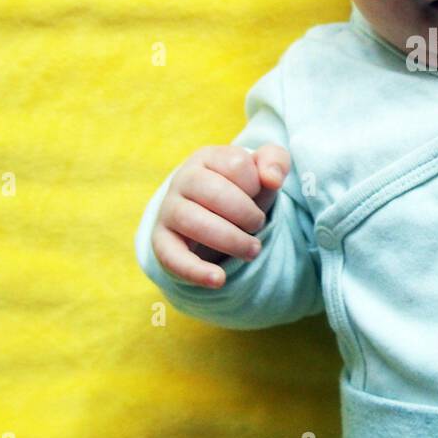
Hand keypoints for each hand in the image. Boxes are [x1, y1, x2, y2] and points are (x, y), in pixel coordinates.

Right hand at [151, 143, 290, 287]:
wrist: (213, 218)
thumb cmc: (241, 191)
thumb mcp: (262, 172)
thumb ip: (275, 161)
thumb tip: (272, 179)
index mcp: (208, 158)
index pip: (236, 164)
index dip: (256, 184)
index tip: (257, 194)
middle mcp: (183, 179)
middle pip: (213, 191)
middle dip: (246, 214)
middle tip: (258, 226)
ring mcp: (169, 210)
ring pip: (193, 221)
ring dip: (230, 240)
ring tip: (252, 251)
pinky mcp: (162, 242)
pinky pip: (171, 257)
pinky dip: (195, 271)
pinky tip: (219, 280)